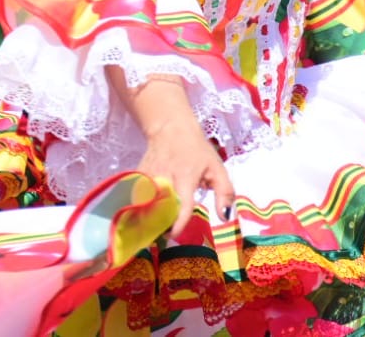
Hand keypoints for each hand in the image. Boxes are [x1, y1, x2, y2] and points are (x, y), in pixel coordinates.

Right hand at [138, 119, 235, 233]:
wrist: (170, 127)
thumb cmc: (196, 149)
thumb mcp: (216, 167)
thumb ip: (225, 192)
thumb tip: (225, 217)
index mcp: (186, 177)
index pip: (182, 205)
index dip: (178, 223)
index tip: (174, 236)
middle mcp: (165, 177)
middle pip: (160, 208)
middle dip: (162, 224)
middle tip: (166, 234)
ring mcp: (149, 175)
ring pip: (147, 202)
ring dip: (151, 216)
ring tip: (156, 226)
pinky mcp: (139, 174)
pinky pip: (139, 195)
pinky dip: (143, 205)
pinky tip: (148, 211)